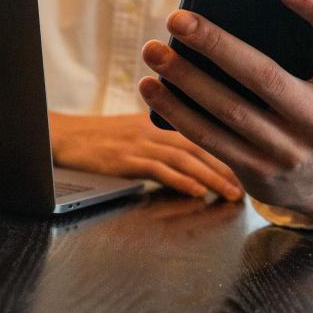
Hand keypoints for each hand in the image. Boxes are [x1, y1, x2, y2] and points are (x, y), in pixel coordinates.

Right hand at [49, 111, 243, 200]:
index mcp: (157, 119)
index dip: (230, 145)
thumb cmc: (96, 136)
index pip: (202, 127)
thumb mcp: (133, 128)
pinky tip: (198, 191)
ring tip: (233, 193)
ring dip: (213, 176)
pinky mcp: (122, 159)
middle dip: (229, 165)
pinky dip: (180, 180)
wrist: (60, 136)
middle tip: (252, 186)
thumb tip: (195, 153)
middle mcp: (151, 127)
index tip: (252, 163)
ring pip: (184, 157)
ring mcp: (137, 143)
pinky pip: (157, 169)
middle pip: (199, 142)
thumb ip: (162, 135)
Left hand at [138, 0, 312, 221]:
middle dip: (216, 44)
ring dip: (184, 78)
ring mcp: (290, 151)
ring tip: (153, 50)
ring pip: (229, 109)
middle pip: (266, 76)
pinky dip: (176, 111)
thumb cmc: (312, 110)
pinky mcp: (258, 172)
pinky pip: (209, 138)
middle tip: (177, 18)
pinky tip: (151, 87)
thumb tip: (231, 6)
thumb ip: (298, 48)